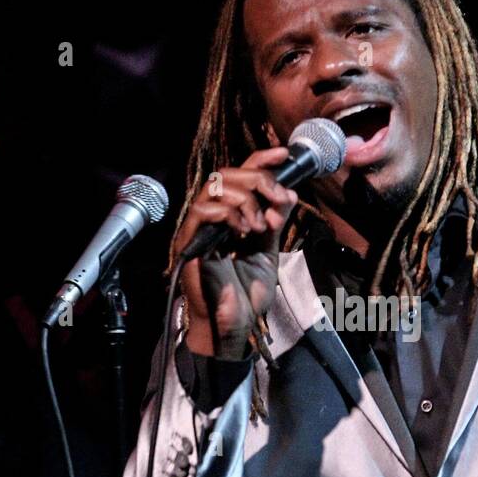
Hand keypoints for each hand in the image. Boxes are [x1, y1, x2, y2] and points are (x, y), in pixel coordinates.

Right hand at [172, 147, 300, 359]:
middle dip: (258, 179)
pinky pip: (202, 211)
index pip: (242, 176)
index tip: (284, 153)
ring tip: (260, 225)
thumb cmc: (246, 291)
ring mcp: (200, 228)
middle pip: (227, 174)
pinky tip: (243, 231)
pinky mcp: (190, 241)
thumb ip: (276, 221)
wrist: (234, 323)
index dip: (262, 159)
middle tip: (277, 198)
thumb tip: (287, 193)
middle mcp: (214, 216)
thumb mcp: (269, 250)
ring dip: (244, 199)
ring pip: (215, 187)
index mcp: (233, 214)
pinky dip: (227, 214)